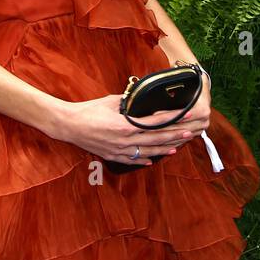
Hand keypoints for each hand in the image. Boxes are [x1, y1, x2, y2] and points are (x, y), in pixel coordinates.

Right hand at [52, 93, 211, 166]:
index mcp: (126, 125)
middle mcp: (126, 140)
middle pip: (157, 138)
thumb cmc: (88, 110)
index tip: (188, 115)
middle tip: (191, 132)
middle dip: (176, 135)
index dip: (174, 119)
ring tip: (178, 146)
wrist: (69, 125)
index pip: (157, 122)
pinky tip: (155, 158)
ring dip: (164, 148)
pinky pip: (133, 159)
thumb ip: (130, 103)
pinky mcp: (113, 156)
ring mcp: (120, 150)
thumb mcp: (112, 102)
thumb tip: (142, 100)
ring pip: (148, 151)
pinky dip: (145, 158)